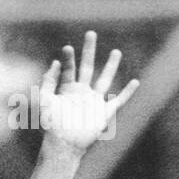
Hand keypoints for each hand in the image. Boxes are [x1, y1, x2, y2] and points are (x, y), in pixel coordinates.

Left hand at [40, 31, 138, 153]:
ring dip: (110, 66)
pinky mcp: (104, 114)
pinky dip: (128, 93)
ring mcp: (93, 103)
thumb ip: (47, 81)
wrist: (63, 145)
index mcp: (66, 91)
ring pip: (104, 80)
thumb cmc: (50, 127)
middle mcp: (81, 94)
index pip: (69, 69)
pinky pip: (119, 101)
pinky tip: (135, 82)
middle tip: (90, 33)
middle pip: (87, 67)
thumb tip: (54, 63)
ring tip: (116, 51)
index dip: (68, 58)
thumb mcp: (43, 101)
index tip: (66, 49)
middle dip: (89, 51)